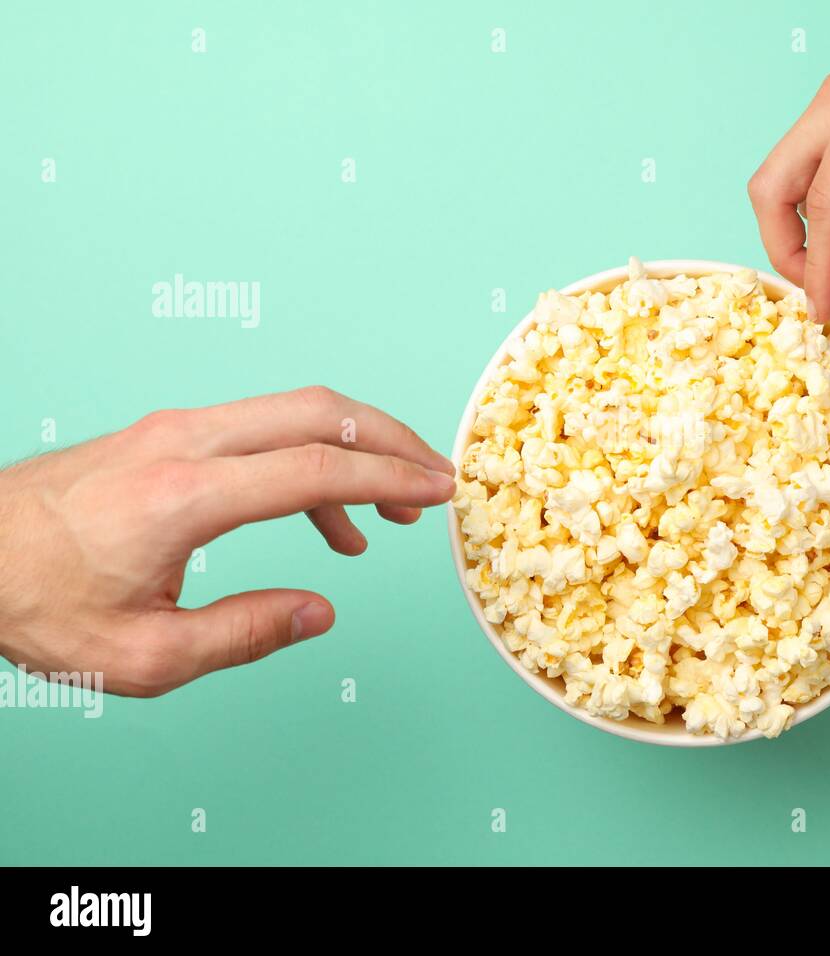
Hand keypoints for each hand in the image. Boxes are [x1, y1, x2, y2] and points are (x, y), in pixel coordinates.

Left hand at [0, 387, 454, 696]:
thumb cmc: (36, 605)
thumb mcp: (143, 656)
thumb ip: (243, 635)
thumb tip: (321, 612)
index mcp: (187, 495)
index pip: (320, 466)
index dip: (393, 476)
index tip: (442, 489)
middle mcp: (186, 443)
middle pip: (320, 412)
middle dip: (392, 439)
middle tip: (438, 479)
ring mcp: (174, 429)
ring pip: (294, 413)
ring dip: (357, 448)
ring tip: (395, 511)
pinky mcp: (166, 435)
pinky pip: (262, 431)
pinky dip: (311, 463)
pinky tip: (328, 524)